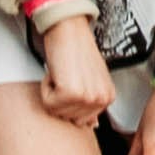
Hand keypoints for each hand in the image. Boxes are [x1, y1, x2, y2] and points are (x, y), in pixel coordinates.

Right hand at [38, 7, 114, 121]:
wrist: (69, 28)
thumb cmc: (76, 49)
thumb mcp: (91, 79)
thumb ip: (91, 102)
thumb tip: (91, 126)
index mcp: (108, 97)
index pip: (83, 121)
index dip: (71, 101)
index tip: (74, 81)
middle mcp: (101, 99)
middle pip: (70, 119)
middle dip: (62, 99)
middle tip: (67, 76)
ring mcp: (87, 97)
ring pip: (57, 112)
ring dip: (53, 93)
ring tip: (63, 73)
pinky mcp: (70, 92)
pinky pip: (48, 103)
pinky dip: (46, 87)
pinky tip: (57, 71)